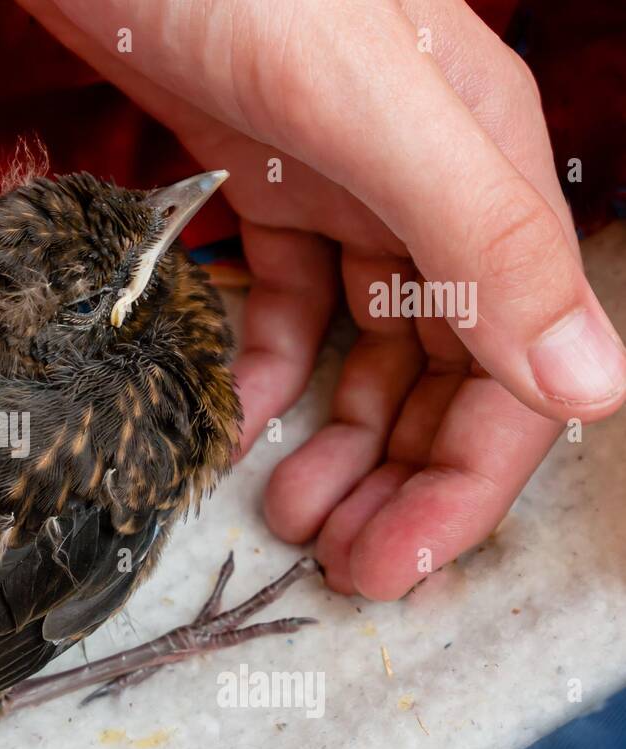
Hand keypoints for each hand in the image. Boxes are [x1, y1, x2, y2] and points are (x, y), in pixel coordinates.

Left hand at [22, 0, 625, 597]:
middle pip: (443, 369)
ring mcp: (340, 184)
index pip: (513, 366)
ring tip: (287, 510)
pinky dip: (264, 363)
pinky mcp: (258, 177)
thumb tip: (590, 386)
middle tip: (338, 562)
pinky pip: (280, 296)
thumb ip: (481, 235)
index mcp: (482, 176)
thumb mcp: (373, 103)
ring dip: (338, 435)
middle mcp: (425, 189)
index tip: (398, 566)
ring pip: (365, 345)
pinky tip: (237, 418)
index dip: (468, 480)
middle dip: (401, 476)